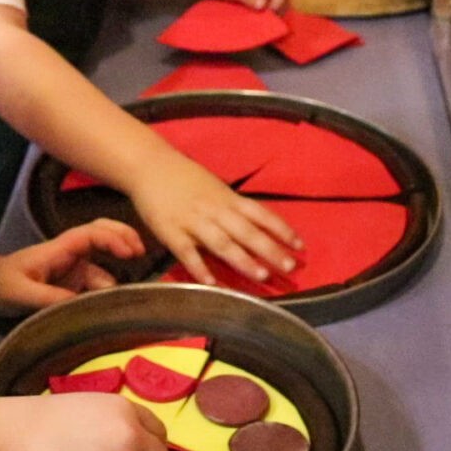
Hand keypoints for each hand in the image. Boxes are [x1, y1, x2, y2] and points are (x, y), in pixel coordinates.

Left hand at [0, 219, 144, 315]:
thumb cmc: (1, 286)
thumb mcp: (21, 294)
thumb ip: (49, 298)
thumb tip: (80, 305)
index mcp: (59, 249)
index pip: (92, 234)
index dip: (114, 238)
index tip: (131, 252)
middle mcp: (71, 254)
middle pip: (105, 234)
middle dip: (125, 239)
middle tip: (143, 254)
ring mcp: (74, 268)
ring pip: (105, 266)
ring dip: (118, 277)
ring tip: (129, 297)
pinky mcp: (75, 282)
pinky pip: (98, 283)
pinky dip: (109, 292)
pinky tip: (115, 306)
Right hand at [129, 155, 300, 286]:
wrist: (149, 166)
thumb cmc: (185, 179)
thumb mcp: (215, 188)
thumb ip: (232, 208)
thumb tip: (258, 227)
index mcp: (227, 198)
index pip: (261, 214)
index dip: (282, 230)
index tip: (300, 246)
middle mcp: (215, 210)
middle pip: (247, 231)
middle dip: (270, 249)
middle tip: (289, 267)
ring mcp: (193, 221)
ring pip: (222, 243)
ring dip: (243, 260)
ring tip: (262, 275)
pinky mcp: (171, 232)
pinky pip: (188, 253)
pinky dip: (200, 268)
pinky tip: (213, 284)